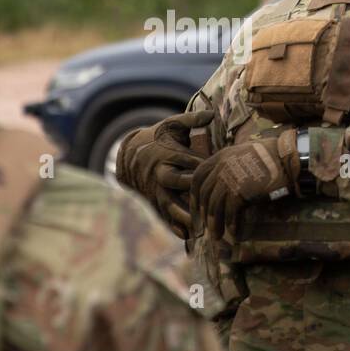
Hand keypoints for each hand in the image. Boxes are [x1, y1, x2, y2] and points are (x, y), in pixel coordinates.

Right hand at [117, 109, 212, 233]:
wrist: (129, 155)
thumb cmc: (157, 138)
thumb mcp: (171, 125)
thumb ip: (191, 120)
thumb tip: (210, 114)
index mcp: (167, 153)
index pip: (186, 159)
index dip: (202, 165)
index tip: (219, 169)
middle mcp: (160, 173)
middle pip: (174, 180)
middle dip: (190, 188)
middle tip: (210, 197)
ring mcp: (156, 190)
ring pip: (169, 203)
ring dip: (184, 215)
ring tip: (201, 227)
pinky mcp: (154, 202)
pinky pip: (163, 216)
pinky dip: (174, 226)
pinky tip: (188, 237)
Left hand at [190, 131, 298, 243]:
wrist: (287, 158)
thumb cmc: (271, 156)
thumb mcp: (244, 153)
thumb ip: (230, 165)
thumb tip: (223, 183)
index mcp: (220, 156)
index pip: (198, 178)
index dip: (195, 196)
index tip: (196, 210)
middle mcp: (221, 166)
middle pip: (204, 194)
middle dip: (201, 214)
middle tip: (202, 229)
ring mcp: (230, 178)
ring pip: (215, 206)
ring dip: (214, 224)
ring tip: (216, 237)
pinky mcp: (241, 191)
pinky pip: (231, 212)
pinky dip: (231, 224)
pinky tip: (233, 233)